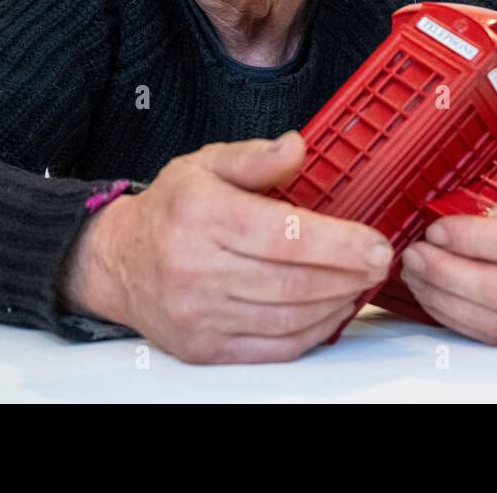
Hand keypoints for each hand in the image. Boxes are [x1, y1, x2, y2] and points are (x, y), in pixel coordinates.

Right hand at [63, 131, 393, 363]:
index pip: (282, 236)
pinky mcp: (204, 348)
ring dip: (336, 304)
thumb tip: (297, 147)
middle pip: (292, 282)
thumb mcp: (206, 164)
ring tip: (359, 284)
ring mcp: (199, 315)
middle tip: (378, 264)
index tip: (375, 244)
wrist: (118, 262)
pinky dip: (312, 333)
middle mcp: (196, 268)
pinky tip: (330, 311)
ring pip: (288, 318)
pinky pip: (273, 348)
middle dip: (347, 275)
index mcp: (201, 216)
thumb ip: (254, 157)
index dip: (338, 243)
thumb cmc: (170, 211)